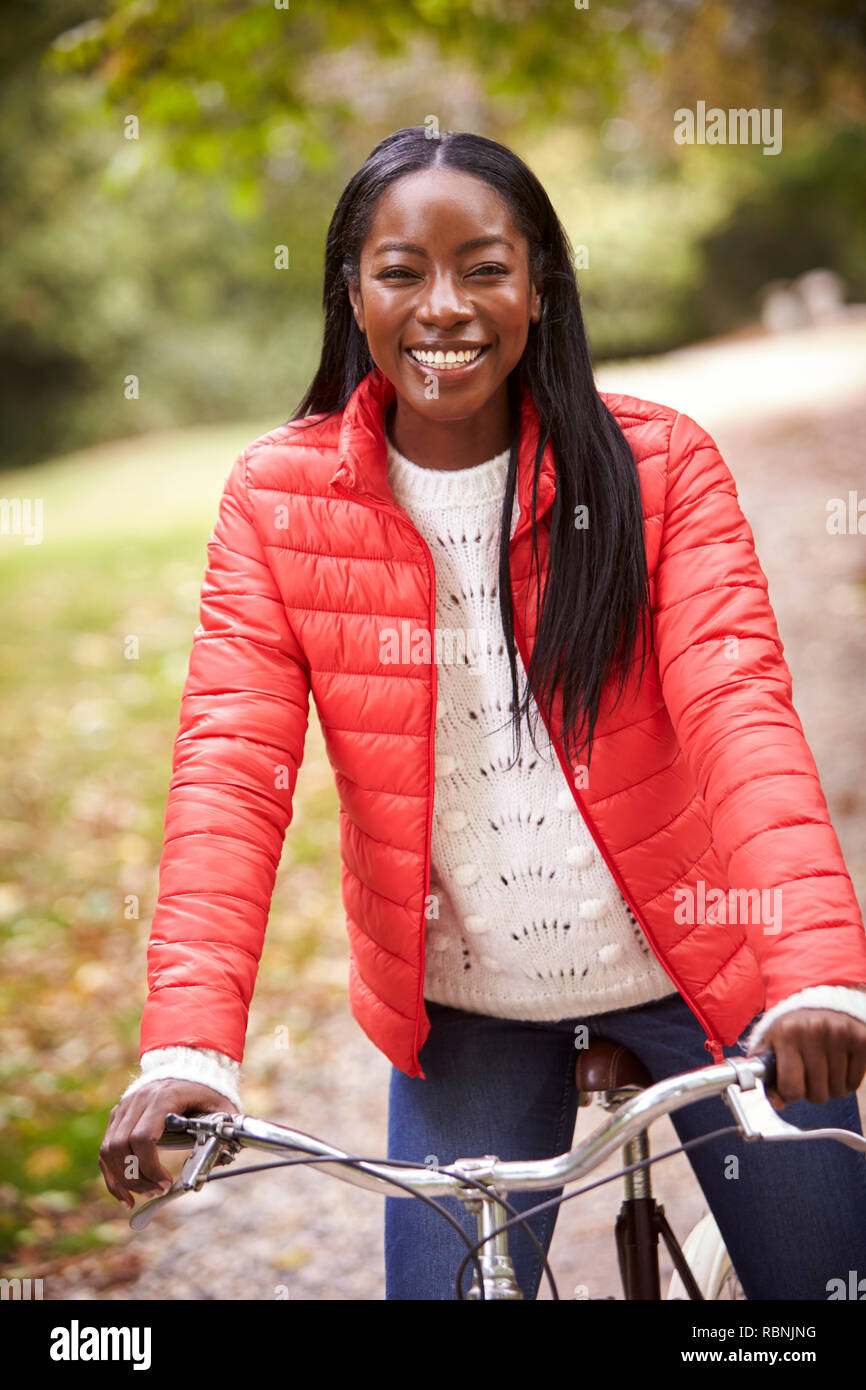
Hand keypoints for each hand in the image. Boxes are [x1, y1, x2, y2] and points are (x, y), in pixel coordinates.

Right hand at [99, 1080, 235, 1208]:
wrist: (190, 1064)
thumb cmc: (208, 1090)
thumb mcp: (222, 1108)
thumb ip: (222, 1133)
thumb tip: (217, 1163)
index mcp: (164, 1097)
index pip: (143, 1137)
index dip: (150, 1166)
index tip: (165, 1182)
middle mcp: (139, 1100)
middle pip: (120, 1146)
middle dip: (136, 1177)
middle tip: (156, 1191)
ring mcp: (125, 1107)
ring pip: (108, 1150)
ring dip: (122, 1180)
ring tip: (144, 1194)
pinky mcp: (118, 1115)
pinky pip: (106, 1149)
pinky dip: (112, 1175)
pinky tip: (125, 1194)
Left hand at [749, 1008, 865, 1110]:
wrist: (820, 1004)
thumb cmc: (792, 1031)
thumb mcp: (769, 1047)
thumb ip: (765, 1076)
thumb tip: (777, 1104)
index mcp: (787, 1033)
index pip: (791, 1088)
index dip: (791, 1093)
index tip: (791, 1083)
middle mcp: (814, 1031)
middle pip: (817, 1095)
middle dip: (812, 1092)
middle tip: (808, 1075)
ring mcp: (840, 1034)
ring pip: (838, 1091)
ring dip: (830, 1087)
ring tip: (823, 1068)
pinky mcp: (861, 1039)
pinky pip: (855, 1083)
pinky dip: (847, 1080)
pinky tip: (838, 1064)